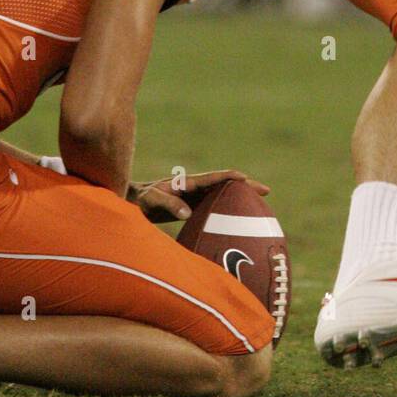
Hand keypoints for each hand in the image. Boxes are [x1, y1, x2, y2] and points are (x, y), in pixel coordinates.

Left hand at [126, 169, 269, 224]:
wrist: (130, 201)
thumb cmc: (138, 200)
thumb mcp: (150, 201)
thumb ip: (168, 204)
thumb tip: (187, 212)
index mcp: (186, 182)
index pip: (214, 177)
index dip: (232, 178)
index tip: (249, 180)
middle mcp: (193, 186)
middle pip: (225, 183)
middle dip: (246, 185)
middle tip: (266, 192)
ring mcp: (194, 195)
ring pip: (222, 193)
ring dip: (240, 196)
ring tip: (259, 204)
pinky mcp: (192, 205)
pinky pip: (215, 204)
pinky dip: (229, 207)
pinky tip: (236, 219)